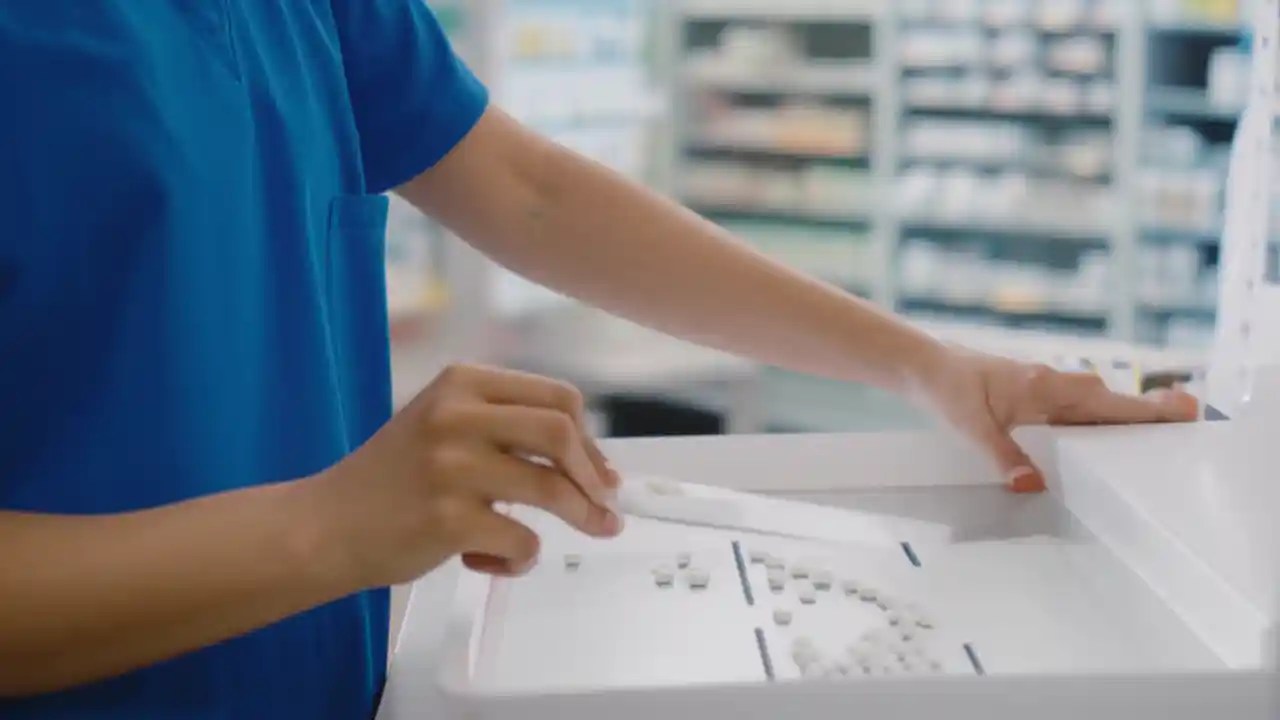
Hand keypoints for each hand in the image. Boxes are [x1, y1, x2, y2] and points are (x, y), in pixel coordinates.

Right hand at [308, 364, 621, 588]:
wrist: (324, 526)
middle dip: (595, 473)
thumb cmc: (393, 480)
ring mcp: (452, 467)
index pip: (556, 397)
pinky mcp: (449, 520)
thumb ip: (506, 429)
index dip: (589, 437)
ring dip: (584, 515)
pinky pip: (521, 541)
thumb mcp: (443, 426)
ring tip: (594, 529)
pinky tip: (492, 560)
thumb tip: (592, 464)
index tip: (599, 470)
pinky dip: (521, 558)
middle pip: (561, 431)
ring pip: (552, 488)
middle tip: (606, 503)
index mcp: (462, 382)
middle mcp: (457, 416)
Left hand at [914, 347, 1199, 492]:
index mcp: (1046, 387)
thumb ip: (1002, 456)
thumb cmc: (946, 390)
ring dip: (1127, 419)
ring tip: (1163, 438)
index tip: (1184, 411)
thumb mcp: (969, 428)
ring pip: (1098, 406)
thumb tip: (1032, 485)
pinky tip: (1109, 442)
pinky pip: (1079, 410)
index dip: (1146, 408)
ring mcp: (1048, 389)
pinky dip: (1101, 421)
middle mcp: (1054, 384)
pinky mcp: (1038, 396)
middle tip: (1192, 424)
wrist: (924, 365)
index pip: (1106, 402)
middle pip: (1112, 403)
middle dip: (1150, 414)